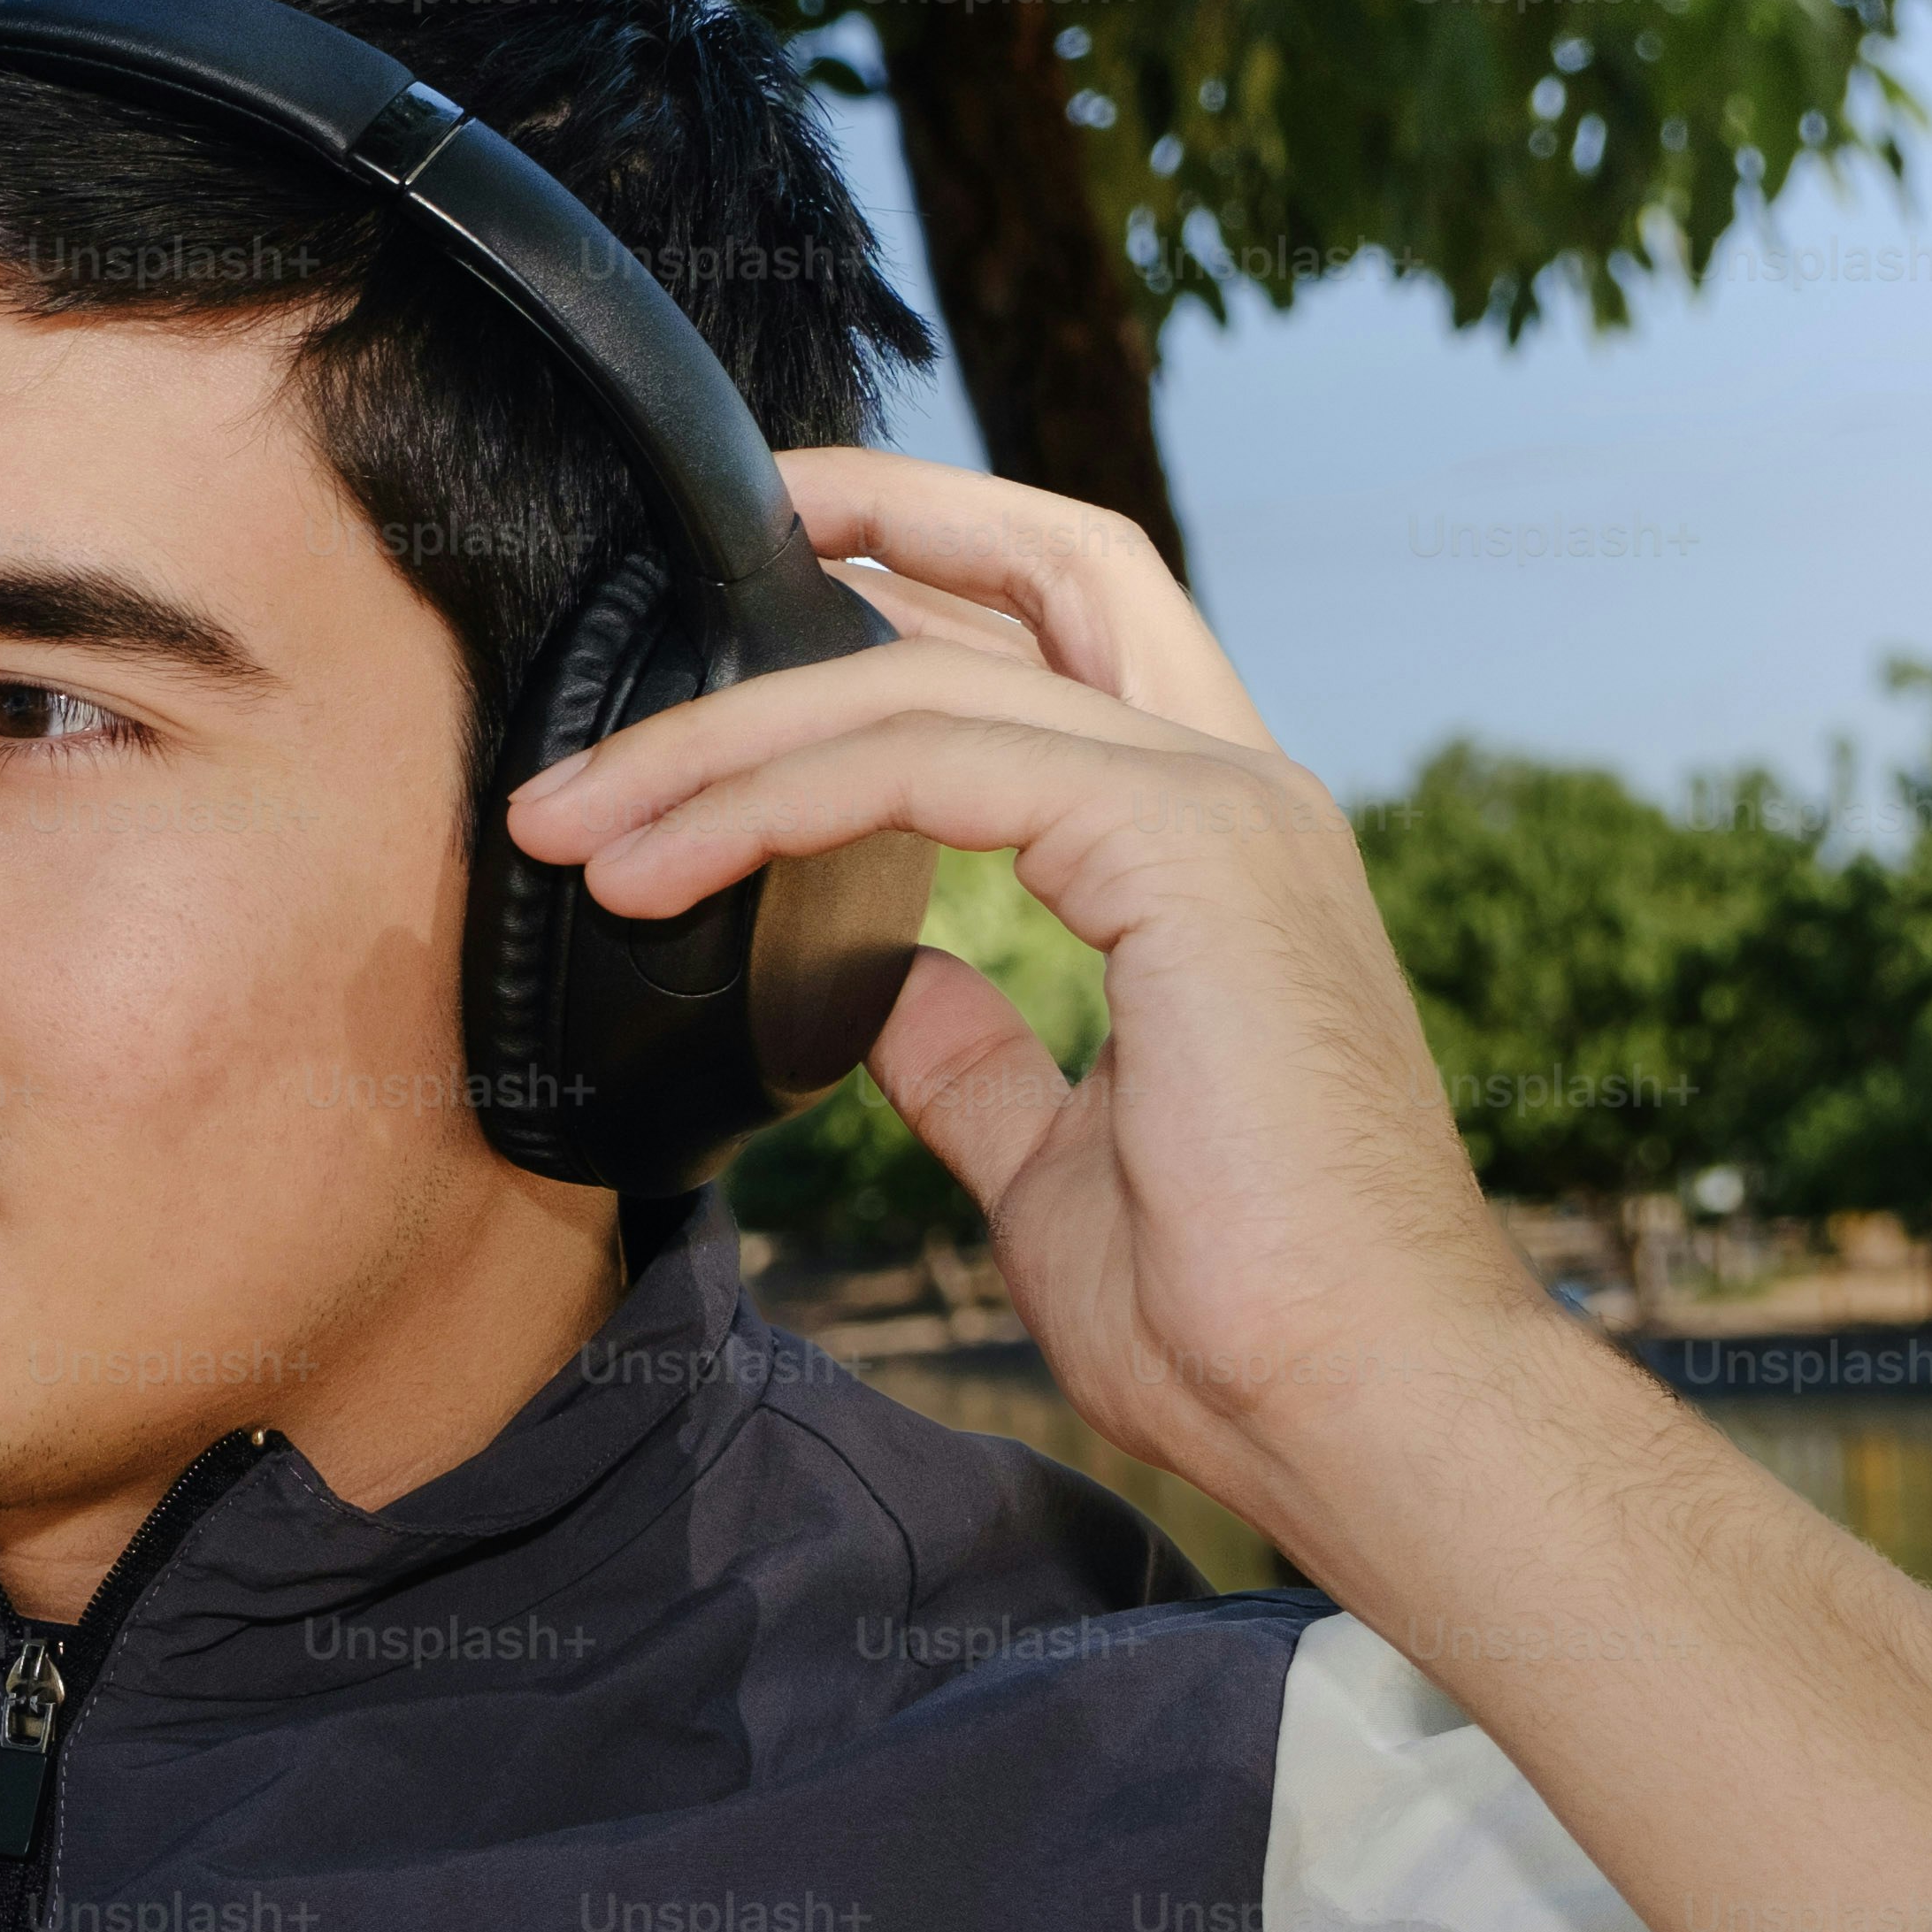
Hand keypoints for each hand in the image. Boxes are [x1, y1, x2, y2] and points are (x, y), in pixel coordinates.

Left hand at [503, 447, 1931, 1931]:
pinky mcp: (1182, 849)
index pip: (1072, 630)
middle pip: (1047, 562)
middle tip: (670, 559)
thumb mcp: (1049, 1160)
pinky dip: (771, 800)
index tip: (759, 592)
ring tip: (573, 818)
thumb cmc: (1231, 1316)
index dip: (928, 575)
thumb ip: (971, 1053)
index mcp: (1214, 845)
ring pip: (927, 677)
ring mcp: (1219, 804)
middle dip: (864, 521)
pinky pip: (926, 762)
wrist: (1358, 1410)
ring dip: (723, 737)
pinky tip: (661, 866)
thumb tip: (882, 985)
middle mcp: (1233, 787)